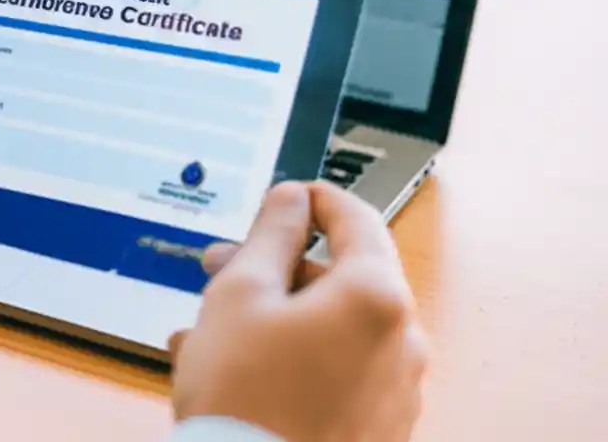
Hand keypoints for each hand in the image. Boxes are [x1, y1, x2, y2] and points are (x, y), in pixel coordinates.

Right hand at [171, 182, 427, 441]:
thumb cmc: (245, 401)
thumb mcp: (239, 294)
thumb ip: (271, 234)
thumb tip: (290, 200)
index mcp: (376, 297)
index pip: (356, 219)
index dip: (314, 199)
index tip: (289, 197)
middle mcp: (402, 342)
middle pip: (342, 278)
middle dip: (279, 268)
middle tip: (226, 268)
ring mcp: (396, 390)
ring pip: (335, 327)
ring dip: (280, 315)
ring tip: (215, 328)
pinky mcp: (380, 427)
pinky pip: (338, 371)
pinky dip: (297, 357)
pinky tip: (241, 366)